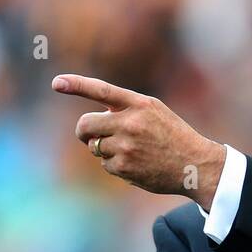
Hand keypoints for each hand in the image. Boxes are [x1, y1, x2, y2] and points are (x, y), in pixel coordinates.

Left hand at [53, 74, 224, 203]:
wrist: (195, 164)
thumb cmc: (173, 136)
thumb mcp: (155, 112)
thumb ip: (126, 108)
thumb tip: (95, 120)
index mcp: (139, 104)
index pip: (102, 90)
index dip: (76, 85)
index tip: (56, 83)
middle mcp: (130, 123)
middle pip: (86, 125)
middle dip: (84, 132)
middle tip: (89, 135)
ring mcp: (125, 147)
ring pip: (95, 147)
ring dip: (105, 150)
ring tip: (132, 152)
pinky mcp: (124, 167)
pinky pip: (105, 165)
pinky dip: (116, 165)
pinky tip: (137, 164)